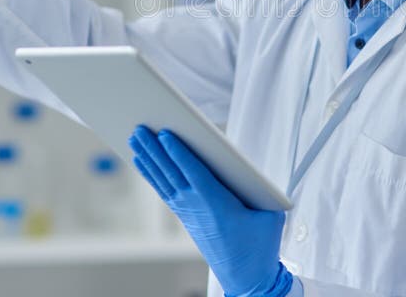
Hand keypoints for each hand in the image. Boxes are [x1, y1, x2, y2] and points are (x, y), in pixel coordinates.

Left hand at [129, 126, 292, 296]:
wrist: (247, 277)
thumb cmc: (259, 247)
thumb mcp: (270, 216)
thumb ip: (262, 189)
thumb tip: (248, 167)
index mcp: (217, 205)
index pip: (194, 172)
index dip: (179, 152)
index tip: (165, 134)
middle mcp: (197, 207)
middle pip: (172, 172)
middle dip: (155, 149)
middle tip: (139, 128)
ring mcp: (188, 212)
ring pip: (164, 180)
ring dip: (149, 158)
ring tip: (135, 137)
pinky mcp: (186, 216)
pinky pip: (164, 189)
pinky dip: (152, 173)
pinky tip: (141, 160)